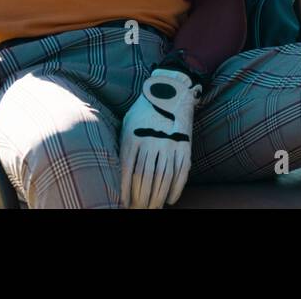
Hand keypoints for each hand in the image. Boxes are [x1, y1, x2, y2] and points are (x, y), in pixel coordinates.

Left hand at [119, 68, 200, 208]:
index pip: (127, 173)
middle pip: (145, 180)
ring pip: (163, 179)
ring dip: (157, 198)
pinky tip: (171, 199)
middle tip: (139, 210)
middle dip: (141, 199)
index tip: (124, 206)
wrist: (171, 92)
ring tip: (153, 208)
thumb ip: (124, 148)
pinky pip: (181, 172)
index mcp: (134, 138)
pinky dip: (176, 189)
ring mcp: (170, 144)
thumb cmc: (144, 112)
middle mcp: (152, 142)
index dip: (126, 193)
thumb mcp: (128, 126)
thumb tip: (116, 176)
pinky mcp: (185, 145)